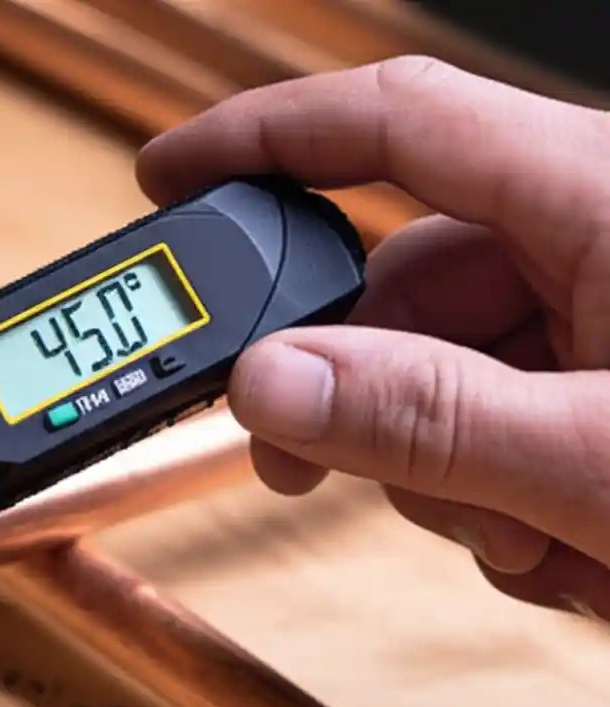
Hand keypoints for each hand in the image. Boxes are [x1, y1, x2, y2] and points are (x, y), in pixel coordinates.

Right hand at [137, 56, 609, 619]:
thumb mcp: (607, 461)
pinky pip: (509, 424)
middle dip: (357, 390)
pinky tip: (573, 553)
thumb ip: (426, 417)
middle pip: (405, 286)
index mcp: (603, 200)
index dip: (264, 138)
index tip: (171, 172)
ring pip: (451, 375)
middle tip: (297, 455)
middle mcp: (600, 245)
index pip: (390, 121)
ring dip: (449, 473)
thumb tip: (273, 383)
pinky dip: (507, 498)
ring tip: (532, 544)